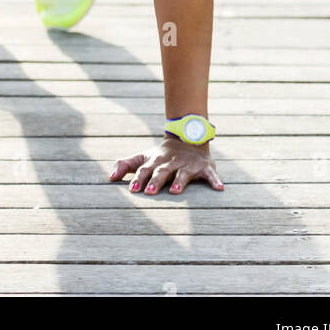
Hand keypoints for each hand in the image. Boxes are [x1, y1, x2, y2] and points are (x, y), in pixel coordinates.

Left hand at [109, 135, 224, 194]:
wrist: (188, 137)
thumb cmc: (162, 156)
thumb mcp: (144, 157)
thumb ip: (126, 165)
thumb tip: (109, 178)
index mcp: (156, 161)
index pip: (145, 170)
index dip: (138, 179)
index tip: (132, 190)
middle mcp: (171, 163)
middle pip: (162, 172)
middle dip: (155, 181)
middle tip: (149, 192)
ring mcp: (188, 165)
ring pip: (183, 174)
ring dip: (180, 182)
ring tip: (175, 192)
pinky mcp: (204, 167)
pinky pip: (211, 175)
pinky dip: (215, 180)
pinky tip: (220, 189)